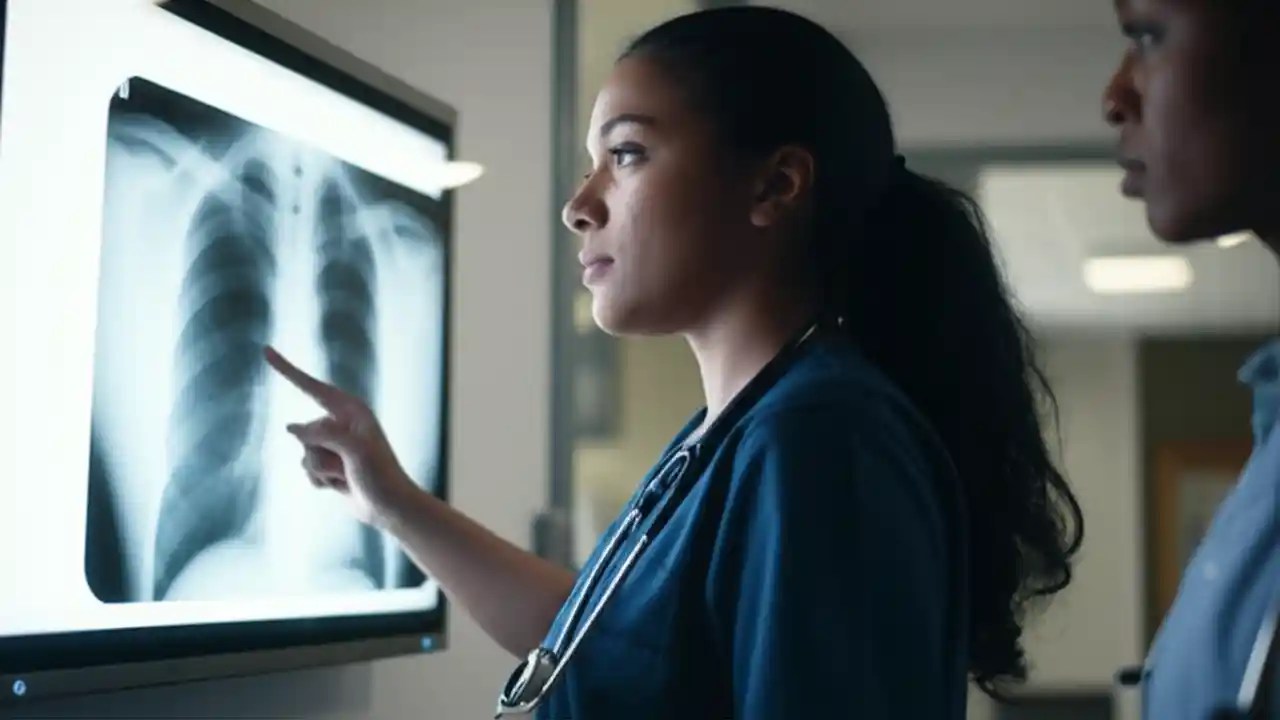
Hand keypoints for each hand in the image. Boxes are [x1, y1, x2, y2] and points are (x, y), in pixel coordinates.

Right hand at [264, 345, 416, 528]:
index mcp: (352, 410)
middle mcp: (341, 423)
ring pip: (303, 454)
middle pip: (304, 433)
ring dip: (321, 471)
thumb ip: (322, 434)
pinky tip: (341, 485)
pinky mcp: (329, 463)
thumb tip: (291, 427)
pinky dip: (320, 481)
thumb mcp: (354, 449)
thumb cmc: (380, 475)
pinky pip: (306, 470)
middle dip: (321, 455)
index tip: (265, 350)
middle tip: (350, 466)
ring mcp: (334, 444)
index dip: (287, 369)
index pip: (312, 386)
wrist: (390, 508)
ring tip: (348, 476)